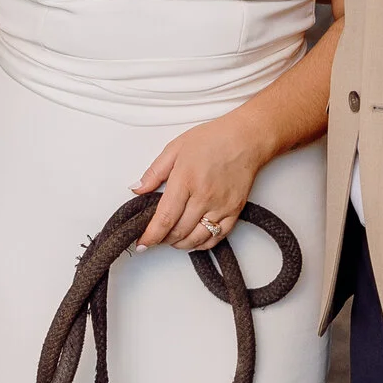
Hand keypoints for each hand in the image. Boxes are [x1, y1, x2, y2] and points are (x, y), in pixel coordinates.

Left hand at [131, 114, 269, 252]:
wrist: (246, 138)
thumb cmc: (213, 139)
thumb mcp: (175, 148)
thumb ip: (154, 172)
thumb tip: (137, 189)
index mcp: (185, 180)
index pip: (164, 218)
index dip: (151, 235)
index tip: (142, 243)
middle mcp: (203, 196)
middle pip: (178, 231)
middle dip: (162, 239)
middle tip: (155, 237)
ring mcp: (220, 206)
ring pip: (196, 239)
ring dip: (180, 244)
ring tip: (171, 239)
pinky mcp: (234, 211)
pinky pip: (217, 237)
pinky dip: (202, 244)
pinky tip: (193, 239)